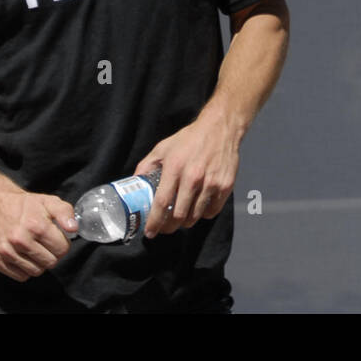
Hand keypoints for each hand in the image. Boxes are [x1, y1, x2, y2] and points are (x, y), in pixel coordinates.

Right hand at [0, 190, 76, 280]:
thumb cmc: (27, 205)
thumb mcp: (50, 202)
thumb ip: (65, 213)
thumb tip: (73, 229)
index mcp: (36, 226)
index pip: (61, 249)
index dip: (63, 244)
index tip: (58, 239)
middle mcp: (19, 240)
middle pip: (50, 263)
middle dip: (52, 254)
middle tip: (47, 244)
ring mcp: (6, 252)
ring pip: (36, 272)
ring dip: (39, 263)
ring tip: (36, 249)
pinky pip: (21, 276)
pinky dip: (25, 269)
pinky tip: (24, 255)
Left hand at [136, 110, 239, 237]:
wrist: (220, 128)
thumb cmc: (190, 138)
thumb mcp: (163, 147)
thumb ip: (147, 165)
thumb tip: (135, 182)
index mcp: (175, 168)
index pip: (162, 202)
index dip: (154, 221)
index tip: (149, 232)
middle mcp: (193, 177)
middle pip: (179, 215)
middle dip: (169, 227)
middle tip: (165, 228)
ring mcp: (211, 183)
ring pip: (195, 216)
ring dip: (186, 222)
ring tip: (181, 218)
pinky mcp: (225, 186)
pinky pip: (212, 211)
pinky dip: (203, 215)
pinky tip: (199, 209)